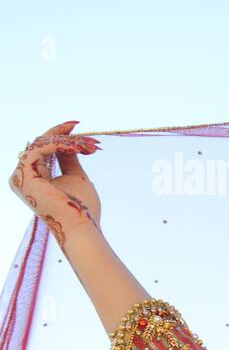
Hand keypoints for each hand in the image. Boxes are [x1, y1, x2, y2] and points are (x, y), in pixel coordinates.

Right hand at [9, 121, 102, 248]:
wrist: (81, 225)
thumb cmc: (81, 207)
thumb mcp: (76, 176)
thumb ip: (68, 159)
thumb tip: (68, 143)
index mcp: (34, 177)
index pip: (42, 148)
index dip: (58, 134)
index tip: (76, 124)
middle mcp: (23, 176)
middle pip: (40, 144)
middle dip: (63, 135)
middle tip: (80, 129)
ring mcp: (22, 177)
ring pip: (40, 145)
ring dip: (64, 141)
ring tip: (84, 145)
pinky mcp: (25, 177)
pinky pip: (38, 150)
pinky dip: (57, 145)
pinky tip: (75, 147)